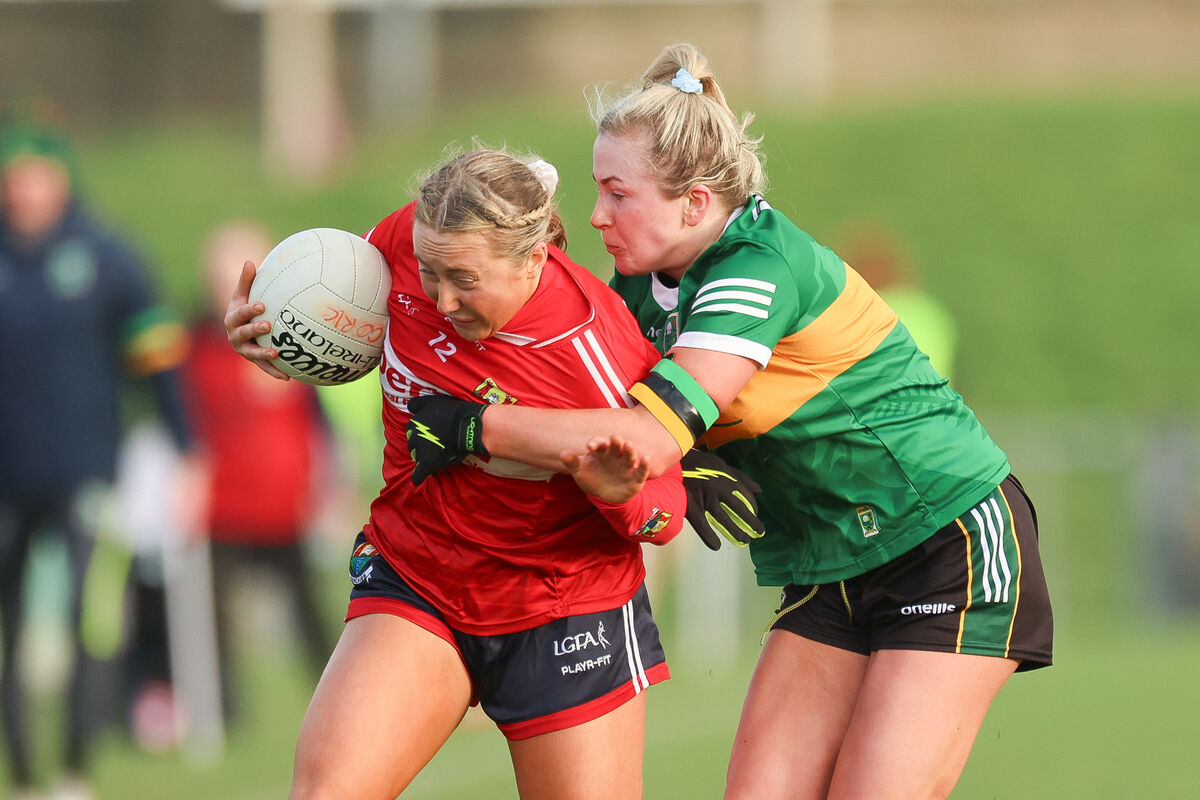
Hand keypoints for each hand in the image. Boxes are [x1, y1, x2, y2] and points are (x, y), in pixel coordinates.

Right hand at [223, 259, 290, 380]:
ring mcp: (244, 349)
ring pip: (252, 353)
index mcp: (232, 317)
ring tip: (275, 353)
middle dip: (254, 330)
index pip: (240, 313)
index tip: (262, 306)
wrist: (241, 328)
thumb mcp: (243, 294)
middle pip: (243, 333)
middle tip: (268, 325)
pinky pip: (264, 367)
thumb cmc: (245, 307)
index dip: (250, 310)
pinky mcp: (254, 360)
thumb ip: (246, 280)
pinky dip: (274, 372)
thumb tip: (250, 261)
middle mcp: (234, 335)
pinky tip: (288, 377)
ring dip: (263, 353)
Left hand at [405, 394, 488, 485]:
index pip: (412, 432)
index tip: (431, 435)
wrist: (466, 424)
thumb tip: (409, 407)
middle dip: (421, 447)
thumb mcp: (432, 401)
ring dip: (424, 458)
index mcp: (413, 423)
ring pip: (417, 458)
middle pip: (413, 445)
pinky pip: (418, 475)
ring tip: (438, 457)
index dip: (421, 434)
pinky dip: (418, 477)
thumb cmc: (453, 411)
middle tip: (436, 446)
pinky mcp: (429, 463)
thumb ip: (418, 404)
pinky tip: (422, 477)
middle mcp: (413, 437)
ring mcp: (420, 450)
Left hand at [562, 436, 649, 503]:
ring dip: (630, 450)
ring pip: (629, 455)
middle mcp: (615, 456)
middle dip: (616, 442)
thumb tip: (563, 454)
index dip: (596, 443)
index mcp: (602, 452)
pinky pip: (641, 470)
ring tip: (628, 445)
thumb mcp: (580, 472)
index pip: (599, 443)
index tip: (590, 446)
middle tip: (614, 438)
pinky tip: (646, 458)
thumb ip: (572, 463)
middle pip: (617, 446)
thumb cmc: (592, 479)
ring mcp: (626, 466)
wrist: (605, 497)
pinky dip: (644, 465)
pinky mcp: (636, 478)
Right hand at [680, 448, 764, 549]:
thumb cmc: (699, 463)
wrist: (674, 462)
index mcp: (727, 478)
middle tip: (759, 532)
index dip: (753, 507)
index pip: (746, 495)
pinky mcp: (692, 506)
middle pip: (740, 509)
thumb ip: (740, 476)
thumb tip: (759, 489)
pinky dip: (709, 537)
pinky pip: (702, 525)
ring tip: (744, 540)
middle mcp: (719, 488)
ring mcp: (705, 498)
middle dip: (752, 522)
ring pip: (724, 519)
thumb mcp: (721, 464)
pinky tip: (716, 545)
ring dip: (736, 532)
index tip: (755, 515)